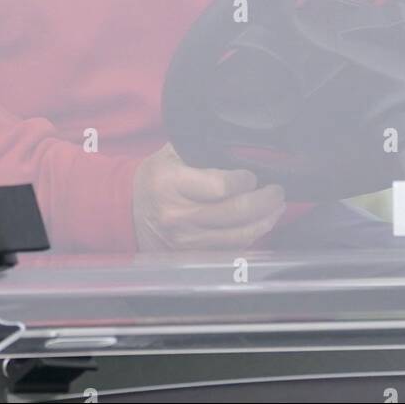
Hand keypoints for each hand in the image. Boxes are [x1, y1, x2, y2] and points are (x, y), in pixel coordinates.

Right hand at [132, 142, 286, 251]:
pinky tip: (260, 226)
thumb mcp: (171, 152)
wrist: (127, 209)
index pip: (222, 186)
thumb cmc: (155, 176)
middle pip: (236, 213)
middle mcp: (179, 215)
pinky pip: (230, 251)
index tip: (252, 175)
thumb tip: (241, 147)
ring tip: (276, 208)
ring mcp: (185, 241)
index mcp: (173, 184)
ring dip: (265, 222)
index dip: (245, 180)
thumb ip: (203, 147)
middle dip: (265, 201)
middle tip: (277, 191)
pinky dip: (250, 239)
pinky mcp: (191, 256)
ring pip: (238, 236)